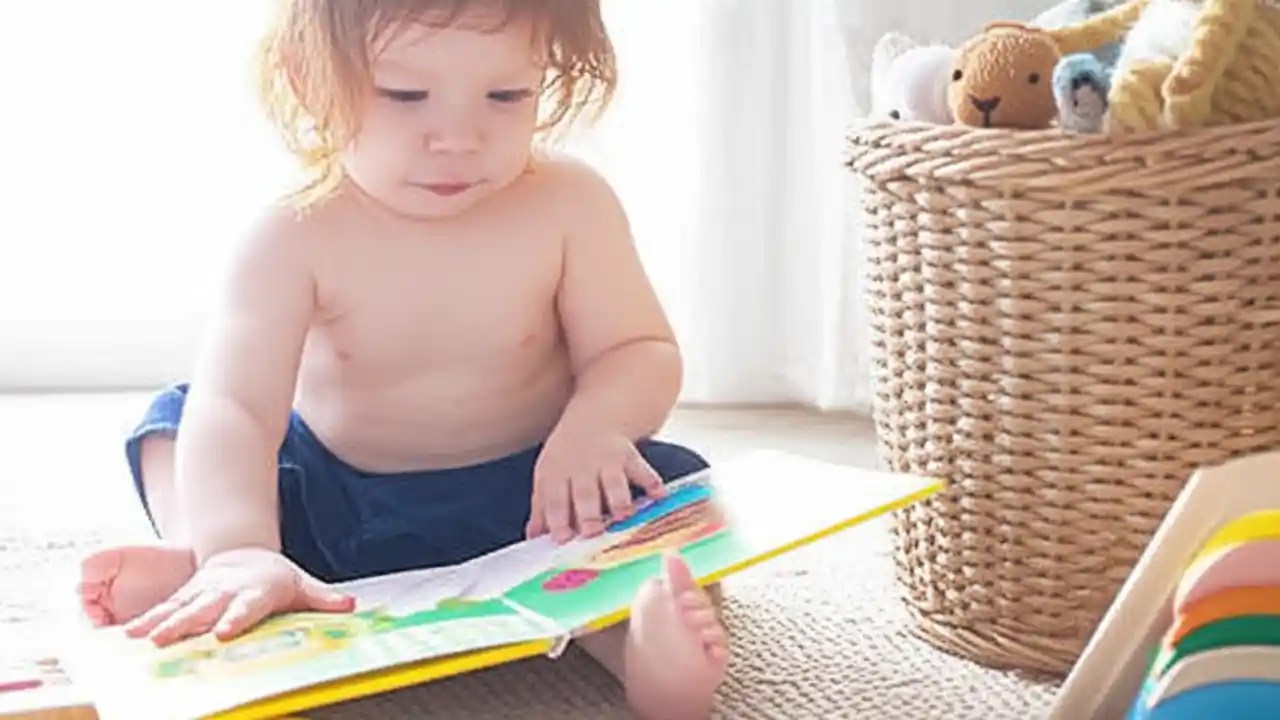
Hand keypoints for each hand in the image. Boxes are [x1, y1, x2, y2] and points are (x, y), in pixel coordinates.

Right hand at [124, 547, 353, 646]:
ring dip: (160, 623)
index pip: (246, 607)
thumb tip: (351, 605)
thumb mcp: (301, 584)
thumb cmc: (275, 577)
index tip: (223, 632)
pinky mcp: (185, 596)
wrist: (244, 552)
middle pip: (204, 608)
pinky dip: (147, 621)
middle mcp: (224, 591)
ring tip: (142, 639)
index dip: (235, 618)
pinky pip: (163, 610)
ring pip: (179, 608)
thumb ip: (323, 597)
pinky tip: (128, 636)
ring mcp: (201, 593)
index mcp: (254, 590)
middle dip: (186, 623)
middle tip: (166, 640)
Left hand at [527, 427, 666, 542]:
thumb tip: (533, 538)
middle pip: (584, 493)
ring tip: (623, 516)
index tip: (561, 539)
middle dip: (588, 513)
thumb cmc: (567, 456)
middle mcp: (582, 467)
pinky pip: (642, 470)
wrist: (594, 418)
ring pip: (614, 482)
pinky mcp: (630, 456)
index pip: (554, 498)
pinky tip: (658, 496)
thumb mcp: (548, 475)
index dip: (557, 518)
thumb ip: (542, 508)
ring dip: (619, 499)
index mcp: (557, 473)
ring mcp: (607, 461)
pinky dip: (652, 482)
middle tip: (591, 532)